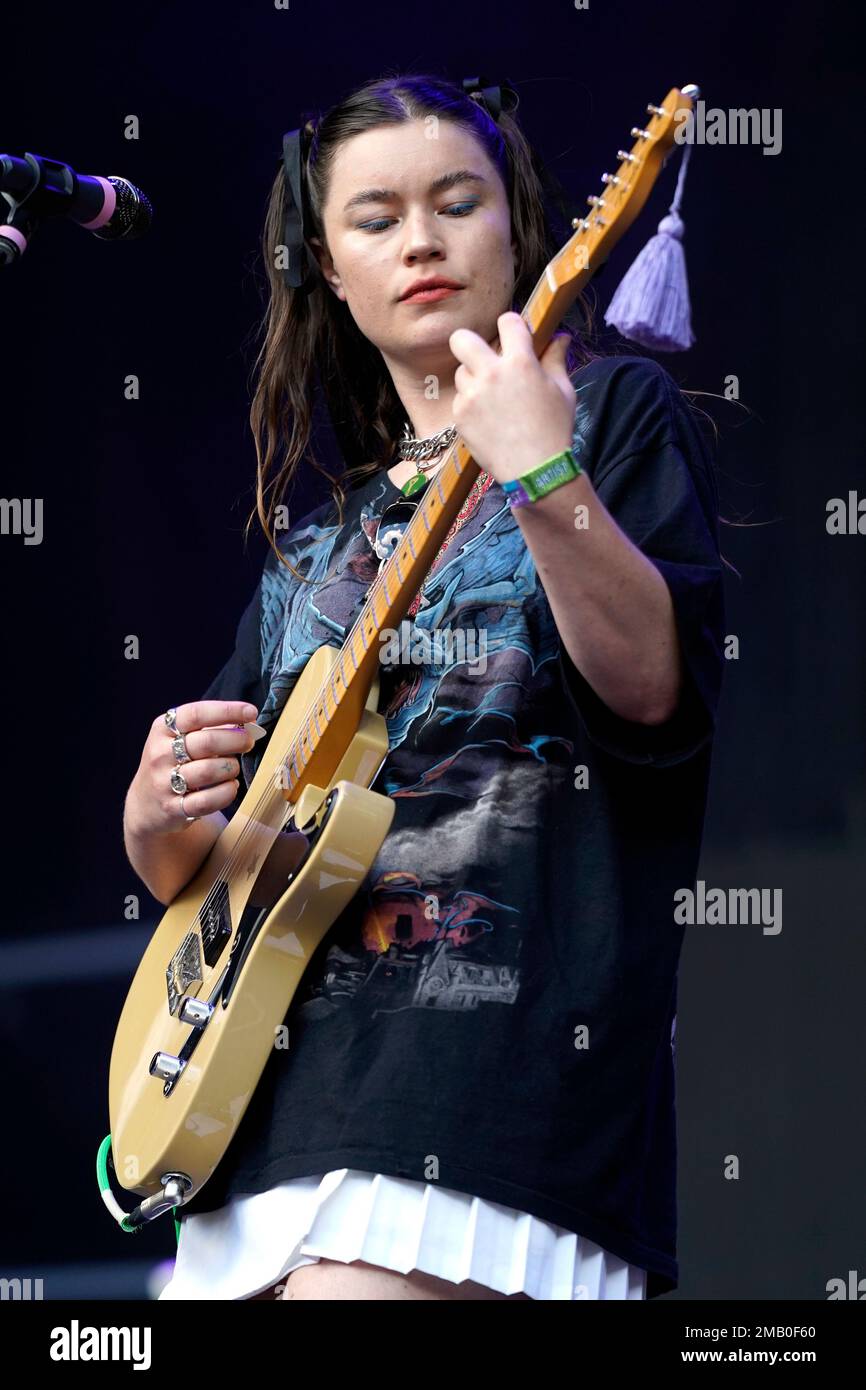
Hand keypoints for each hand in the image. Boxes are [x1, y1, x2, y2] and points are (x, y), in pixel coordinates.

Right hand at [126, 700, 259, 836]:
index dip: (227, 711)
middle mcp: (160, 754)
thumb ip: (209, 728)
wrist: (146, 803)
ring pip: (209, 770)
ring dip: (231, 767)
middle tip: (248, 742)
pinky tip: (231, 787)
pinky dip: (226, 792)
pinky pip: (208, 800)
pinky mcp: (173, 808)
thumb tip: (246, 722)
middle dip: (236, 740)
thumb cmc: (173, 762)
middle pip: (207, 742)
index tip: (250, 712)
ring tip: (233, 767)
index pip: (196, 714)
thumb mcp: (180, 738)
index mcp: (162, 729)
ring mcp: (164, 782)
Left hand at [449, 311, 575, 483]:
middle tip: (482, 357)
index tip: (515, 335)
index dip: (512, 325)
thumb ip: (556, 359)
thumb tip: (561, 337)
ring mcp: (472, 396)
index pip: (508, 321)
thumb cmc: (554, 430)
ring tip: (492, 398)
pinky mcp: (460, 416)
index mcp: (520, 362)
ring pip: (461, 372)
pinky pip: (460, 400)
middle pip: (461, 339)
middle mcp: (491, 374)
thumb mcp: (563, 391)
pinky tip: (488, 419)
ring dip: (474, 378)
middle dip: (470, 342)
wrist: (535, 470)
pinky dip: (471, 405)